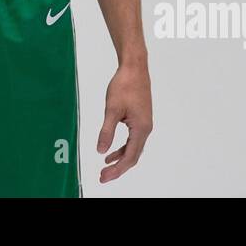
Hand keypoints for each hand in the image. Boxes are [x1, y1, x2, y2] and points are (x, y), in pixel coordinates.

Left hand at [96, 59, 150, 182]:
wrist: (134, 68)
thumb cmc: (124, 86)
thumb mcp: (112, 109)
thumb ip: (106, 131)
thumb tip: (100, 150)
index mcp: (141, 129)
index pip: (129, 157)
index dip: (117, 169)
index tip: (104, 176)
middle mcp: (145, 129)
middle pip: (133, 156)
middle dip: (118, 168)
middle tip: (103, 177)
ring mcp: (144, 124)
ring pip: (132, 148)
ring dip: (120, 159)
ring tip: (105, 167)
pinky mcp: (139, 119)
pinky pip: (132, 140)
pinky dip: (121, 148)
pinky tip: (110, 151)